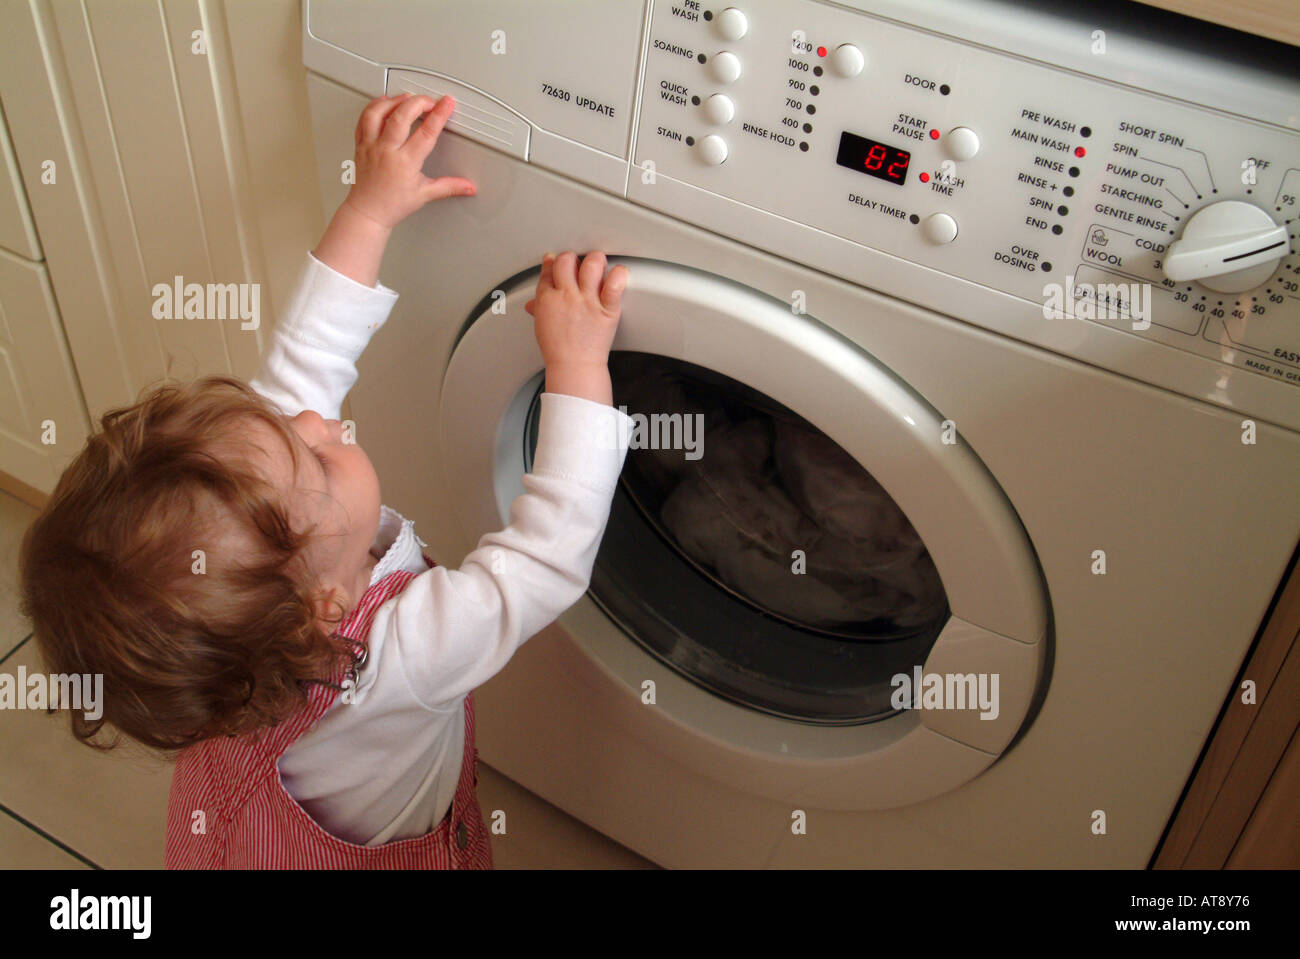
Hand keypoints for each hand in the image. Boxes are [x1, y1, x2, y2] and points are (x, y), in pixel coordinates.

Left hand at [343, 93, 475, 229]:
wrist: (367, 213)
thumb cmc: (391, 205)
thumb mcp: (425, 195)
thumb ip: (449, 187)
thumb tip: (468, 187)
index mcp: (405, 163)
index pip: (426, 132)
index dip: (439, 114)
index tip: (447, 103)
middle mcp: (386, 151)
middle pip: (401, 115)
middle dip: (418, 102)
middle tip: (429, 100)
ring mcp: (371, 146)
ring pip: (378, 112)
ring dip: (394, 100)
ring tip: (406, 97)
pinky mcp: (360, 145)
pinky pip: (364, 119)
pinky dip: (374, 106)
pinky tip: (384, 102)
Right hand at [525, 252, 628, 404]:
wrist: (574, 367)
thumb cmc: (558, 350)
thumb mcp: (541, 325)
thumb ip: (539, 307)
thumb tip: (533, 303)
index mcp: (547, 298)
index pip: (549, 269)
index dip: (554, 262)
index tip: (558, 261)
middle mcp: (567, 295)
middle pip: (567, 260)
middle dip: (573, 259)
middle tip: (579, 266)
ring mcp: (587, 301)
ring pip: (591, 264)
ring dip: (596, 261)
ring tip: (598, 267)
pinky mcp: (607, 309)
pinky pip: (615, 284)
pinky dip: (619, 275)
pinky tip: (618, 274)